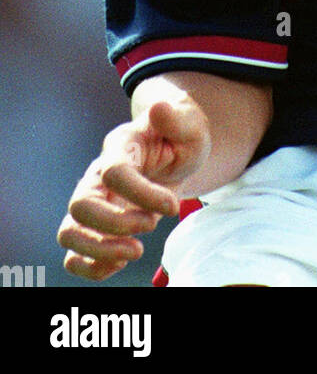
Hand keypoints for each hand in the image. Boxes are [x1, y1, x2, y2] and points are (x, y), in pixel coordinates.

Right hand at [57, 96, 209, 280]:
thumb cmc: (182, 136)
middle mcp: (98, 174)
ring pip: (69, 232)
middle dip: (115, 225)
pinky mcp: (95, 224)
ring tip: (135, 251)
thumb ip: (176, 118)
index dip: (141, 195)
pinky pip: (74, 253)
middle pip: (81, 204)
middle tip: (152, 226)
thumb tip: (158, 107)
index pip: (115, 173)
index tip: (173, 206)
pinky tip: (121, 261)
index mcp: (121, 146)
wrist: (177, 149)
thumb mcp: (190, 124)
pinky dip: (92, 266)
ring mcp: (95, 200)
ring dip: (99, 250)